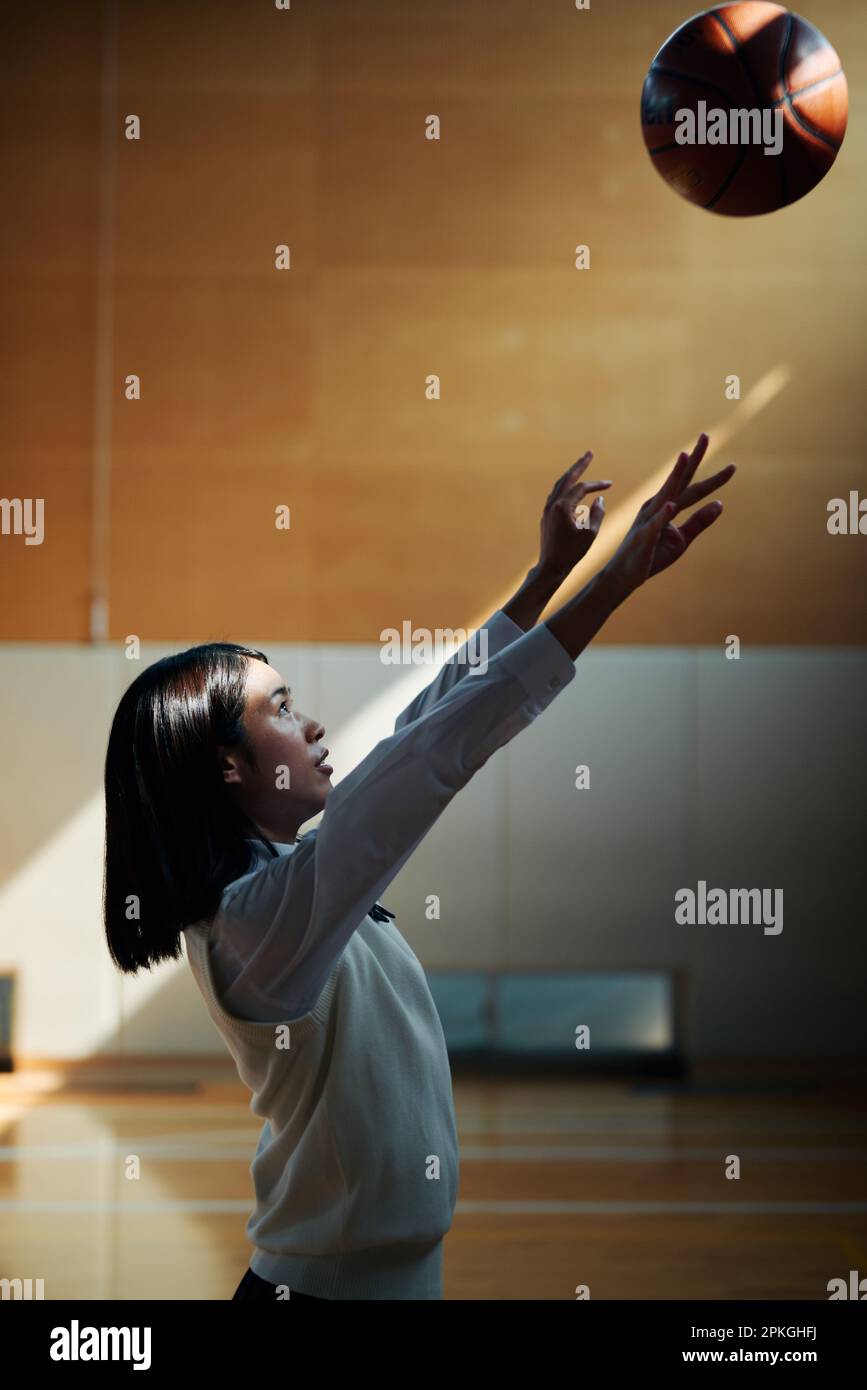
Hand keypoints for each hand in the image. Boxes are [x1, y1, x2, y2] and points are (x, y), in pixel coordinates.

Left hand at [538, 451, 611, 576]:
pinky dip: (566, 487)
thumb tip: (599, 499)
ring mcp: (547, 509)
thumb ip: (597, 514)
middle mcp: (552, 504)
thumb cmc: (572, 553)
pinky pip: (556, 494)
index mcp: (563, 507)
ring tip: (581, 465)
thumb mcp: (591, 534)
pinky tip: (571, 487)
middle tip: (590, 452)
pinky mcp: (546, 515)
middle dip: (579, 465)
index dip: (598, 485)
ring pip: (559, 485)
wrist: (551, 567)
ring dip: (571, 474)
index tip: (611, 484)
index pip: (582, 488)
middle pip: (567, 478)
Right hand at [602, 432, 734, 598]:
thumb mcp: (681, 539)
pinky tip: (672, 505)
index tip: (733, 467)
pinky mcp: (644, 536)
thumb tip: (720, 503)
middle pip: (680, 480)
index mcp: (667, 505)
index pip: (694, 488)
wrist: (624, 575)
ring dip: (675, 475)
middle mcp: (657, 505)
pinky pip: (655, 524)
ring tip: (685, 456)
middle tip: (706, 435)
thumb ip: (699, 521)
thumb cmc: (651, 556)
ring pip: (666, 493)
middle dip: (693, 459)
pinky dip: (663, 514)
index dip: (714, 479)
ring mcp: (649, 519)